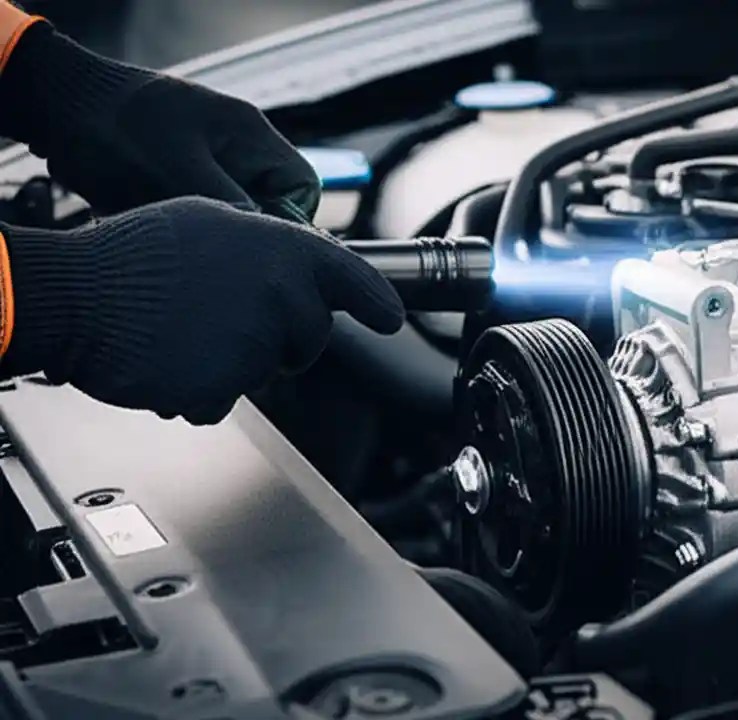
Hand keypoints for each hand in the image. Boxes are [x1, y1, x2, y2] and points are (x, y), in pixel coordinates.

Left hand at [0, 21, 319, 216]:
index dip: (288, 220)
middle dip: (237, 226)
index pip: (302, 187)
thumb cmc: (115, 127)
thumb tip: (270, 242)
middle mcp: (236, 145)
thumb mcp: (179, 172)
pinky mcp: (178, 172)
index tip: (257, 240)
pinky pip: (196, 209)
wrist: (57, 103)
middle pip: (266, 203)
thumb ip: (234, 206)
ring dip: (202, 226)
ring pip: (230, 211)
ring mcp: (208, 157)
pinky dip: (175, 220)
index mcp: (249, 134)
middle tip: (205, 236)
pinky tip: (145, 214)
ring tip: (164, 221)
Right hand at [2, 197, 404, 423]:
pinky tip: (169, 356)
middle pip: (310, 336)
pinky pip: (224, 398)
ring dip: (232, 359)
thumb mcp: (209, 217)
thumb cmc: (134, 254)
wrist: (77, 295)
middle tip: (224, 314)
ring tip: (183, 327)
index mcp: (285, 251)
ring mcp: (257, 346)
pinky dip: (199, 388)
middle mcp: (283, 298)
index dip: (375, 301)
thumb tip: (288, 258)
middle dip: (280, 335)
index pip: (352, 279)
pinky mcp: (226, 389)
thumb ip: (264, 241)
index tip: (390, 318)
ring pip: (264, 369)